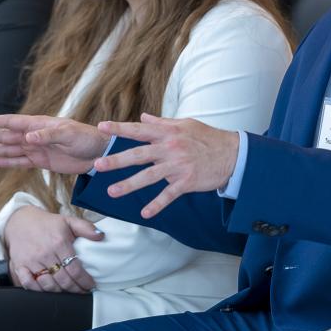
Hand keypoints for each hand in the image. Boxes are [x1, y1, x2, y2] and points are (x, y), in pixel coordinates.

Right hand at [0, 115, 109, 173]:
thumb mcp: (69, 134)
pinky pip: (19, 162)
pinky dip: (6, 161)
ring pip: (7, 149)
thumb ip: (48, 135)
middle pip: (3, 136)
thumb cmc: (87, 138)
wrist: (100, 153)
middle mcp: (33, 135)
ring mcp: (36, 149)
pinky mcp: (41, 161)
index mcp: (38, 124)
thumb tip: (28, 137)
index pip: (9, 122)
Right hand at [3, 205, 103, 292]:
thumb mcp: (68, 221)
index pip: (75, 269)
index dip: (84, 281)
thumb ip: (86, 228)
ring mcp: (31, 261)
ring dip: (60, 292)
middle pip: (63, 280)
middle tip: (82, 291)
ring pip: (48, 285)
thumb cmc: (47, 224)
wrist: (21, 221)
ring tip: (68, 291)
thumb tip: (101, 236)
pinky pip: (29, 284)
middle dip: (76, 289)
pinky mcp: (20, 266)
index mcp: (59, 243)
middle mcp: (45, 253)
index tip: (90, 285)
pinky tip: (48, 290)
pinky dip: (39, 290)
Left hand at [94, 114, 238, 218]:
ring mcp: (178, 166)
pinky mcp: (187, 181)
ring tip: (112, 192)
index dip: (120, 128)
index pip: (139, 129)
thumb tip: (143, 118)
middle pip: (138, 154)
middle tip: (98, 165)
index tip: (101, 127)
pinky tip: (145, 213)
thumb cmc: (208, 138)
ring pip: (149, 176)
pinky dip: (157, 204)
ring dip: (129, 185)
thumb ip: (162, 123)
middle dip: (117, 160)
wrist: (233, 154)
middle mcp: (170, 148)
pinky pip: (168, 194)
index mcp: (168, 133)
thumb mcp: (186, 124)